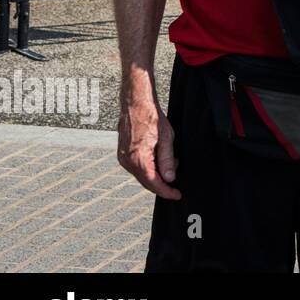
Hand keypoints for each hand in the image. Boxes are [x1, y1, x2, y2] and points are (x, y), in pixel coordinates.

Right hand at [117, 78, 180, 199]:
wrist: (135, 104)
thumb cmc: (151, 118)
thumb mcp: (166, 138)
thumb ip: (167, 160)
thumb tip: (169, 178)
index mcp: (138, 158)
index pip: (153, 183)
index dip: (166, 191)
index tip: (177, 195)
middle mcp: (127, 161)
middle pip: (147, 181)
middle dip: (163, 183)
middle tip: (177, 179)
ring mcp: (123, 158)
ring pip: (142, 175)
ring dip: (157, 174)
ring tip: (172, 162)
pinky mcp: (122, 155)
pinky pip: (137, 167)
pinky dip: (149, 167)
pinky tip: (160, 158)